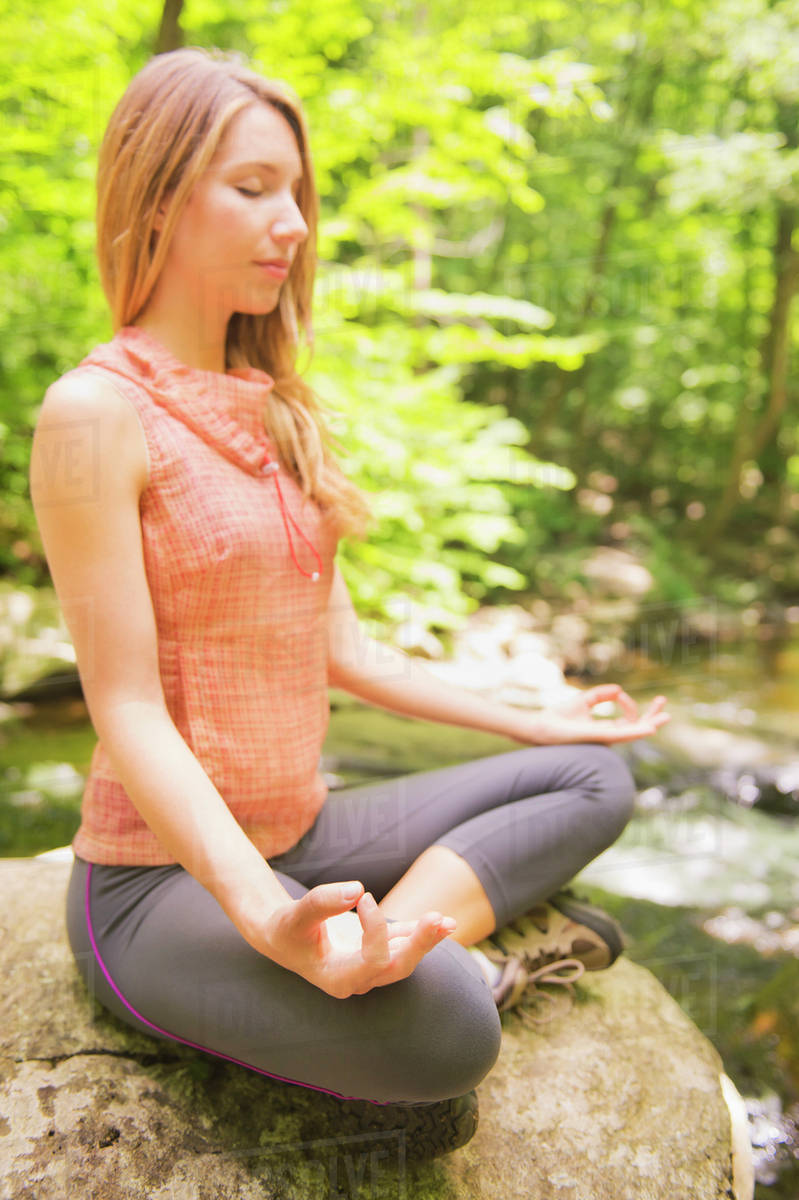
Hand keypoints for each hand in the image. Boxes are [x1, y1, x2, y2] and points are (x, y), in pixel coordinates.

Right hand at [242, 882, 457, 998]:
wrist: (284, 935)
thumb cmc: (287, 928)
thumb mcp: (296, 915)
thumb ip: (322, 902)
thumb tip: (357, 889)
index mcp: (339, 979)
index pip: (372, 959)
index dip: (376, 929)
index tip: (366, 897)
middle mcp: (359, 979)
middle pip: (398, 967)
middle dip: (420, 944)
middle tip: (438, 919)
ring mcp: (370, 967)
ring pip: (406, 957)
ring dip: (427, 939)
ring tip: (448, 922)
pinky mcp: (376, 951)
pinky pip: (403, 944)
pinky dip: (420, 933)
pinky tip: (442, 923)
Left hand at [517, 683, 669, 744]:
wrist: (541, 726)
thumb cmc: (559, 717)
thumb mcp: (583, 700)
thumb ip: (601, 695)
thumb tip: (619, 689)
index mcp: (606, 729)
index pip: (628, 720)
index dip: (629, 705)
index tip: (619, 692)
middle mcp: (608, 736)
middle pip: (636, 728)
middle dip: (652, 717)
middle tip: (664, 703)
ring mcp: (604, 738)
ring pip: (633, 734)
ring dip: (649, 725)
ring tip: (664, 718)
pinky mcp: (598, 737)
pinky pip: (621, 735)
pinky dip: (636, 731)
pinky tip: (648, 728)